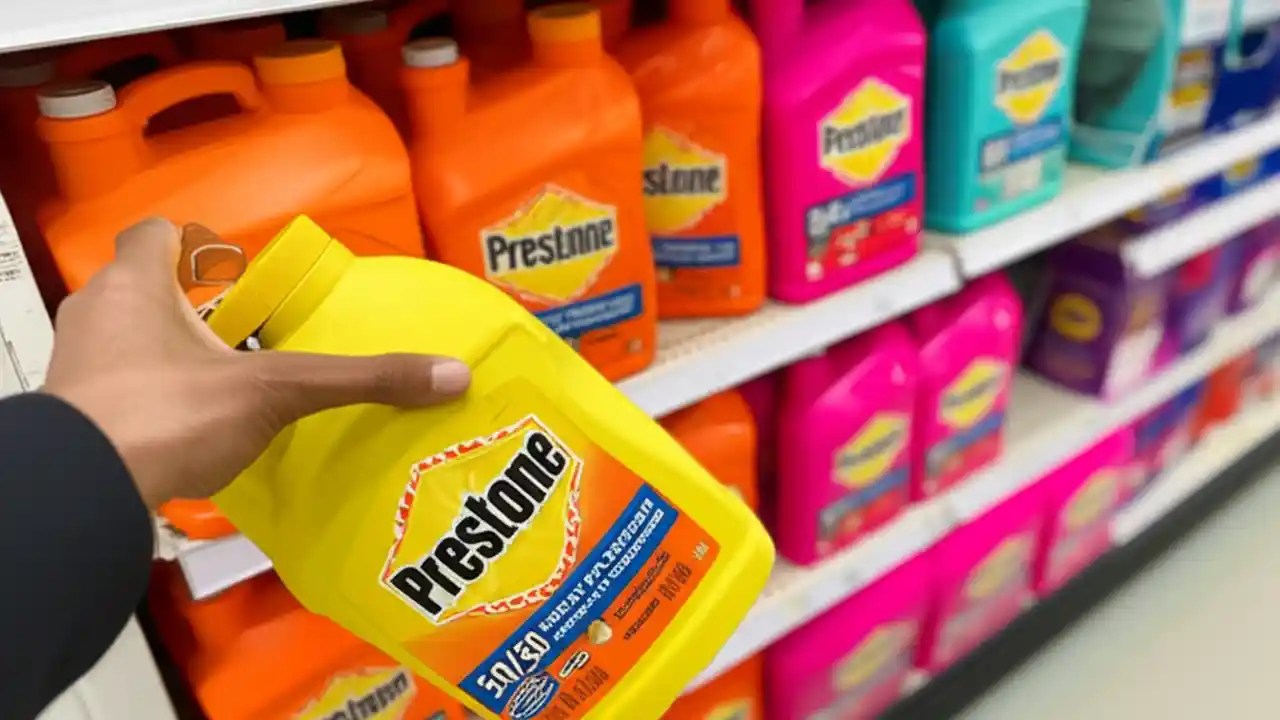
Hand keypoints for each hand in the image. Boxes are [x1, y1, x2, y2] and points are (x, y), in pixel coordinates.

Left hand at [42, 218, 470, 508]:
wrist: (82, 492)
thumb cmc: (169, 415)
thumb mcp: (275, 393)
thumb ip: (357, 381)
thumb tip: (450, 374)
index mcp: (137, 285)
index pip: (155, 235)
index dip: (193, 243)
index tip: (232, 267)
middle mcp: (96, 314)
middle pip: (143, 291)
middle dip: (191, 308)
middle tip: (244, 333)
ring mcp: (77, 367)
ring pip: (127, 343)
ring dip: (169, 356)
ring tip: (227, 385)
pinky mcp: (70, 418)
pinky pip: (116, 392)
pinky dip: (151, 402)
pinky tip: (192, 431)